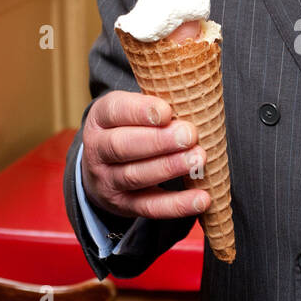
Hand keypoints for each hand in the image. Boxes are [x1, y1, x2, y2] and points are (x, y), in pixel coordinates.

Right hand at [81, 90, 209, 221]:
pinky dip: (177, 205)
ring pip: (135, 176)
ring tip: (198, 159)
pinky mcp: (124, 205)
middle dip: (158, 141)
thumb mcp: (131, 109)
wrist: (102, 167)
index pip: (114, 111)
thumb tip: (195, 94)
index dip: (140, 111)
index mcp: (100, 119)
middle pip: (122, 146)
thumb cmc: (130, 129)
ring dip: (169, 168)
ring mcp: (108, 180)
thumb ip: (156, 104)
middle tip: (189, 134)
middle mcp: (98, 150)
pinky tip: (202, 199)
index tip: (167, 111)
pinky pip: (150, 207)